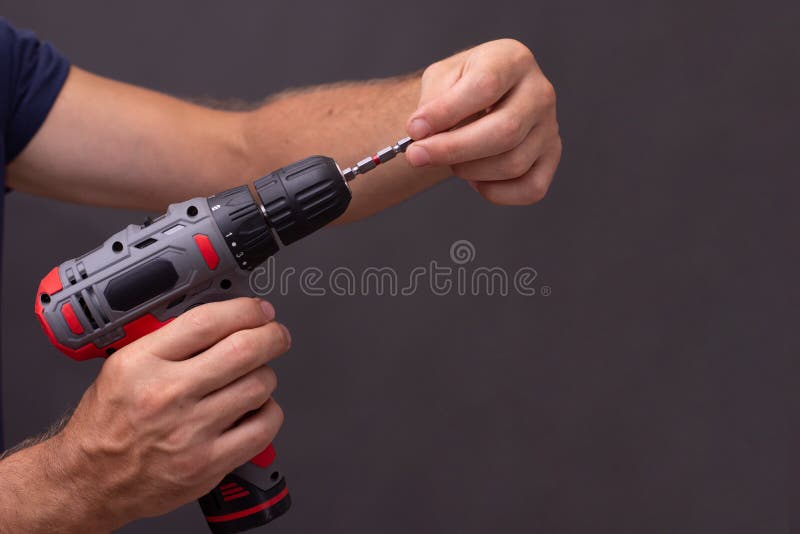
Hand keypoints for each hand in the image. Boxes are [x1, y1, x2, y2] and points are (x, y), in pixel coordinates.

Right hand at [41, 298, 288, 530]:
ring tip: (256, 376)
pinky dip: (269, 412)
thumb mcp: (123, 366)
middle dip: (272, 336)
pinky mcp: (208, 463)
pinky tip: (256, 409)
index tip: (258, 311)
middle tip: (276, 335)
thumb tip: (222, 319)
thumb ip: (169, 341)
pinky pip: (263, 428)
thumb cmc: (108, 424)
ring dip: (266, 375)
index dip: (244, 310)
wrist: (90, 481)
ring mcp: (190, 431)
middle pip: (243, 350)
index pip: (207, 322)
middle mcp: (167, 395)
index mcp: (142, 364)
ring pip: (259, 385)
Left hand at [405, 39, 560, 204]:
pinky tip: (476, 179)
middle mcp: (540, 92)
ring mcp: (550, 127)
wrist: (480, 99)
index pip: (486, 87)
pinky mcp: (551, 157)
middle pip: (505, 131)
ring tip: (451, 160)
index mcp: (513, 60)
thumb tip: (423, 134)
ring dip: (470, 170)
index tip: (414, 129)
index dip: (447, 112)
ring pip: (513, 163)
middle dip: (453, 150)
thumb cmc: (460, 88)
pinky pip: (530, 188)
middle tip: (417, 156)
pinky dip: (496, 192)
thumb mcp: (441, 79)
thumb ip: (432, 103)